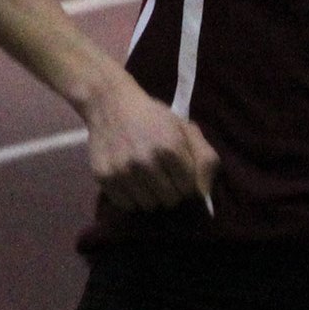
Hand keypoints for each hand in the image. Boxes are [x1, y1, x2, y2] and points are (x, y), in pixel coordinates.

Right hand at [77, 78, 218, 212]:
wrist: (109, 104)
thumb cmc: (151, 116)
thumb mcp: (183, 128)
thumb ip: (204, 157)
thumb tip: (204, 192)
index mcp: (170, 147)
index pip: (188, 188)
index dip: (186, 182)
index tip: (179, 173)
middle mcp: (146, 161)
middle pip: (170, 200)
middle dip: (171, 190)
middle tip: (163, 176)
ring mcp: (123, 171)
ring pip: (148, 205)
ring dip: (151, 195)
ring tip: (146, 178)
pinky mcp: (104, 178)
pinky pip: (126, 204)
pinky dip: (131, 197)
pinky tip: (130, 180)